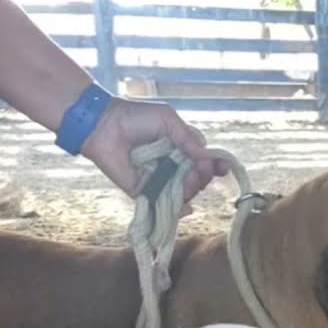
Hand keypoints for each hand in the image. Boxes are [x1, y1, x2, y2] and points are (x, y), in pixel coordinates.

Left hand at [81, 97, 229, 215]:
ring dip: (192, 188)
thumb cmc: (135, 117)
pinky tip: (186, 206)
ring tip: (187, 179)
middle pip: (198, 179)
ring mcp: (160, 180)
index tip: (223, 167)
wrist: (104, 126)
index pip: (204, 161)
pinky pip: (166, 206)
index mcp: (180, 148)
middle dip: (203, 176)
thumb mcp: (168, 119)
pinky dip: (179, 210)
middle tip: (200, 171)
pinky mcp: (145, 192)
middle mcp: (172, 166)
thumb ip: (188, 138)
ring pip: (186, 193)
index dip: (216, 165)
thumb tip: (207, 156)